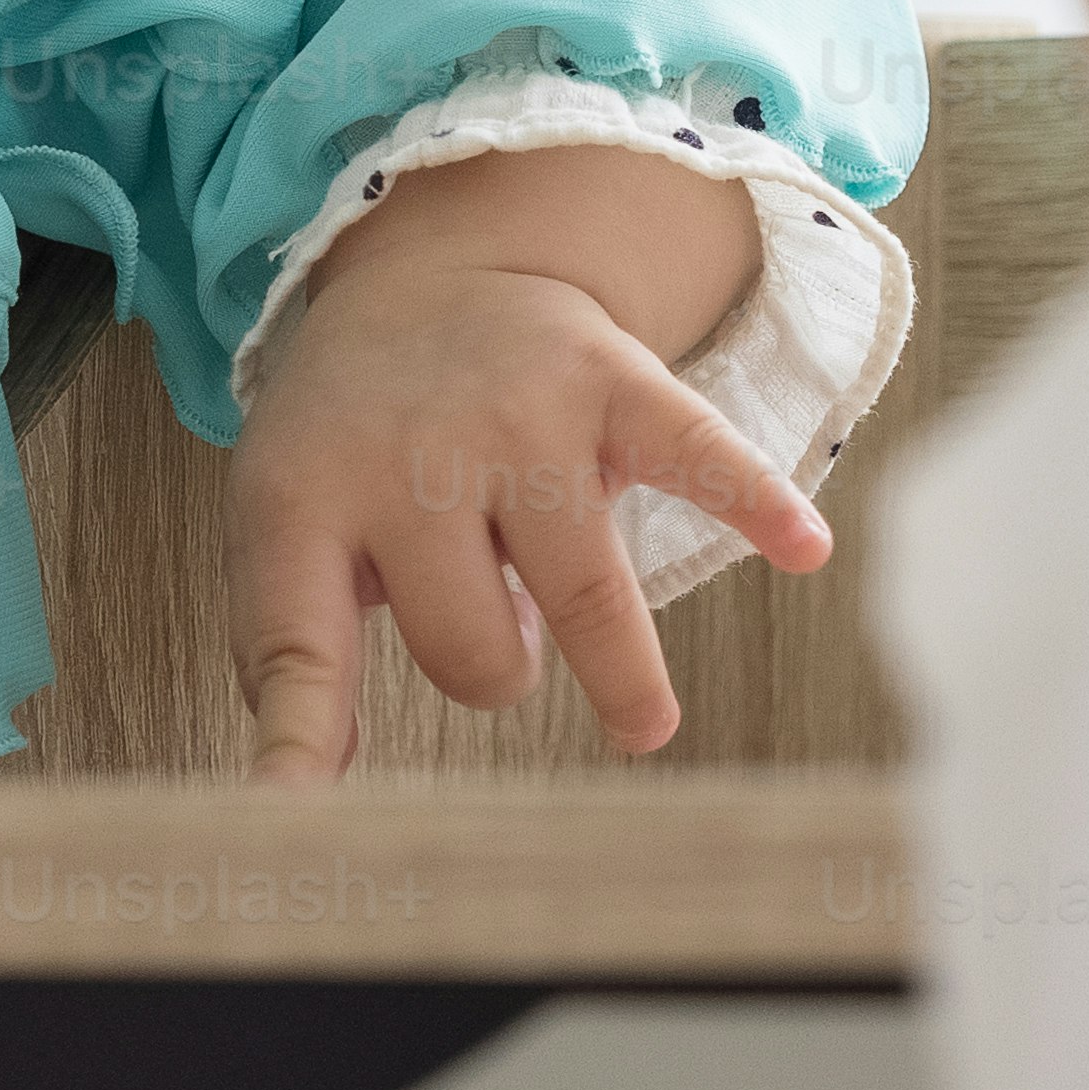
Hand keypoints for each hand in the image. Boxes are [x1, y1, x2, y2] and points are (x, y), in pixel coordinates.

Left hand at [229, 142, 825, 781]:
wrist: (424, 272)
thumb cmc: (353, 440)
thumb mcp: (285, 523)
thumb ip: (294, 650)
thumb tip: (304, 800)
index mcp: (305, 502)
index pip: (297, 645)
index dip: (301, 737)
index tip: (294, 817)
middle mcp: (410, 459)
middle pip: (472, 651)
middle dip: (493, 664)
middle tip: (496, 618)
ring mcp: (518, 417)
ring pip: (581, 597)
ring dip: (620, 676)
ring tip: (641, 728)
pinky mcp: (610, 379)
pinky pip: (694, 454)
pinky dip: (755, 502)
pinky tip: (803, 547)